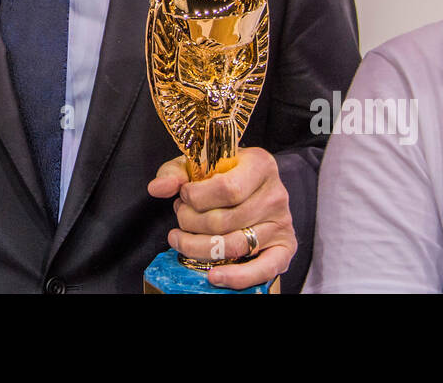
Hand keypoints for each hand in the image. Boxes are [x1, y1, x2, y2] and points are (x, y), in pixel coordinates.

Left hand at [147, 147, 296, 289]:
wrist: (253, 190)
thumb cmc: (223, 175)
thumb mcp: (199, 164)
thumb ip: (175, 173)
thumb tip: (157, 188)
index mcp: (260, 164)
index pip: (227, 189)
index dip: (196, 197)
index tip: (183, 196)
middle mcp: (275, 194)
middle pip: (225, 220)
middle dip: (190, 222)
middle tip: (180, 217)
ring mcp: (281, 223)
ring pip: (235, 245)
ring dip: (198, 247)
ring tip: (181, 239)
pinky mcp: (285, 248)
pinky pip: (264, 269)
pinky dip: (237, 277)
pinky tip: (214, 276)